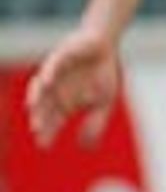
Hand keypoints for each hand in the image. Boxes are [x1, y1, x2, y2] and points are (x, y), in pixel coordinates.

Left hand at [26, 27, 120, 148]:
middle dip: (40, 118)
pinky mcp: (59, 57)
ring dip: (36, 97)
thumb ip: (96, 124)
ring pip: (40, 88)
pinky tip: (47, 83)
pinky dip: (48, 74)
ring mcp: (55, 74)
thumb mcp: (104, 103)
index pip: (52, 122)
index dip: (48, 133)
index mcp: (64, 103)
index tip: (45, 145)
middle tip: (38, 130)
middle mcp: (55, 90)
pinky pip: (50, 66)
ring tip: (33, 108)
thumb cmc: (103, 74)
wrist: (107, 45)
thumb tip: (85, 147)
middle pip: (43, 108)